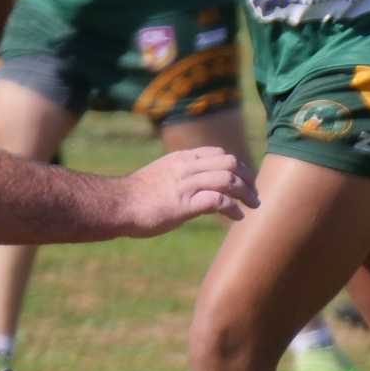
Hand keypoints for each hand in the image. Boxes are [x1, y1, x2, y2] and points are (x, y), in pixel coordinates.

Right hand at [115, 147, 255, 234]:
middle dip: (247, 177)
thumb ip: (179, 177)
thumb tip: (194, 191)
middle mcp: (186, 167)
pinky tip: (238, 216)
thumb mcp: (160, 177)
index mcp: (180, 159)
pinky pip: (219, 201)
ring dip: (246, 192)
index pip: (217, 153)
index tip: (244, 179)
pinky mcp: (185, 204)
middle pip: (230, 162)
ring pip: (229, 179)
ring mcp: (186, 185)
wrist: (115, 204)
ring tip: (253, 204)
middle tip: (253, 193)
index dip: (236, 166)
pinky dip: (233, 208)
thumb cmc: (135, 195)